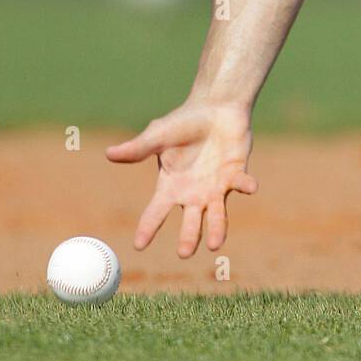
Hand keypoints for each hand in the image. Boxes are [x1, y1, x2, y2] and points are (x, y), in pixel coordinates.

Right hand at [106, 101, 257, 257]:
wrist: (215, 108)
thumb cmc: (184, 122)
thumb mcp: (158, 135)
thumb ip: (138, 148)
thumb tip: (109, 153)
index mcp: (170, 187)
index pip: (156, 212)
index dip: (148, 227)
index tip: (139, 245)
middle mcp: (193, 194)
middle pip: (190, 221)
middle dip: (189, 237)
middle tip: (185, 253)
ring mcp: (216, 187)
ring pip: (216, 214)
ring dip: (217, 228)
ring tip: (215, 245)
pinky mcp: (236, 175)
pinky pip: (241, 183)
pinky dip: (245, 186)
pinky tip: (251, 187)